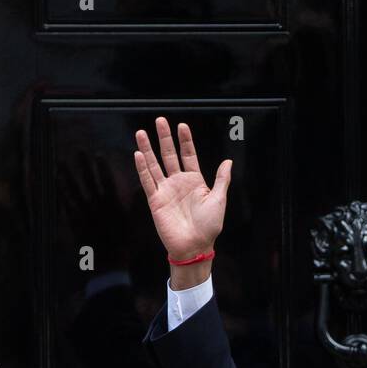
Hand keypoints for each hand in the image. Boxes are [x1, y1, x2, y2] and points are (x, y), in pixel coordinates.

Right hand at [132, 117, 230, 259]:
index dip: (185, 140)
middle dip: (164, 138)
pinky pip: (147, 181)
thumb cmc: (209, 226)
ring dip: (148, 149)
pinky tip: (139, 154)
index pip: (188, 155)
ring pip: (154, 165)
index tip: (182, 125)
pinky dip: (142, 168)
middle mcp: (178, 183)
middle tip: (160, 120)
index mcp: (194, 181)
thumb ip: (221, 180)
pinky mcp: (155, 200)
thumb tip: (228, 161)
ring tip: (142, 132)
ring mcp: (165, 190)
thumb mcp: (219, 200)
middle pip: (169, 155)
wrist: (195, 247)